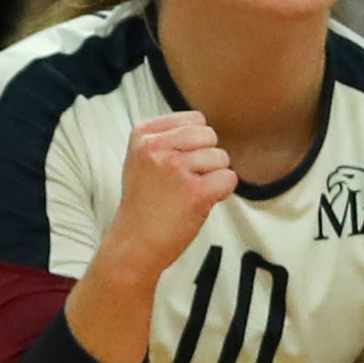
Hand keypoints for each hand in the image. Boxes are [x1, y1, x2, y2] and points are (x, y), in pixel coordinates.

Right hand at [107, 114, 237, 280]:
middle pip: (210, 135)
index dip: (197, 143)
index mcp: (143, 134)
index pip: (194, 119)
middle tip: (187, 181)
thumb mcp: (141, 159)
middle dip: (208, 158)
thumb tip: (204, 126)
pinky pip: (229, 178)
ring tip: (190, 194)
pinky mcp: (195, 191)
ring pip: (221, 157)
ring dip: (214, 177)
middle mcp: (157, 147)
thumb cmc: (143, 204)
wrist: (134, 243)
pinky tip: (203, 202)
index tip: (178, 165)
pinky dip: (222, 192)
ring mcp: (176, 168)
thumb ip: (167, 138)